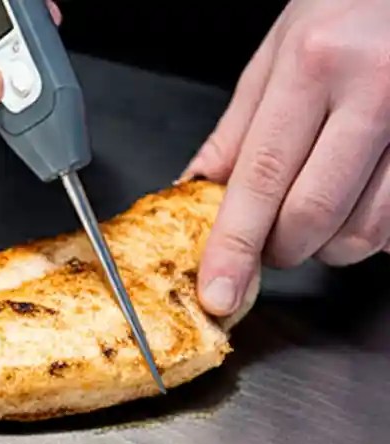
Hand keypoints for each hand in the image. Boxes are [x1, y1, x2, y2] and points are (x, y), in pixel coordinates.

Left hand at [183, 0, 389, 317]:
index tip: (217, 290)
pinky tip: (364, 198)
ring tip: (321, 209)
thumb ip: (239, 129)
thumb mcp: (280, 50)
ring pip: (366, 230)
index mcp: (316, 64)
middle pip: (312, 215)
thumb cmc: (350, 6)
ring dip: (331, 244)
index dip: (233, 245)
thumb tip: (196, 192)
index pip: (261, 177)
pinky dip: (375, 230)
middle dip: (281, 249)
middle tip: (272, 238)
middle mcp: (375, 89)